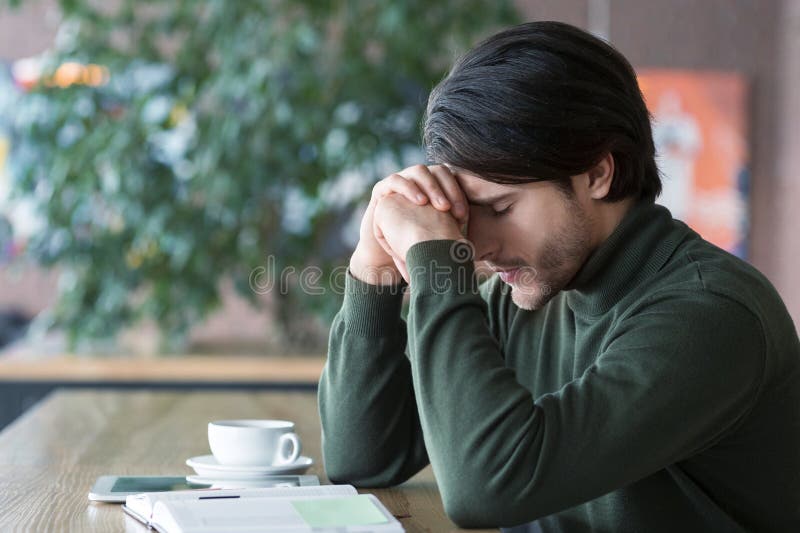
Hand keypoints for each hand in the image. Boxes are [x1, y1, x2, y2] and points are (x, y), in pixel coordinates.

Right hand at [349, 165, 467, 284]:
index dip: (458, 193)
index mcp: (433, 188)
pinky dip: (409, 188)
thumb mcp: (434, 239)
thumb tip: (470, 246)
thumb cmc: (412, 246)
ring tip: (439, 207)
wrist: (383, 252)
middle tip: (450, 209)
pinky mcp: (381, 188)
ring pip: (418, 171)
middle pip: (437, 171)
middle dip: (447, 188)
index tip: (462, 216)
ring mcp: (400, 182)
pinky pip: (396, 180)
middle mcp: (417, 181)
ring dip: (430, 186)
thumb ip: (450, 235)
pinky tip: (420, 202)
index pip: (451, 178)